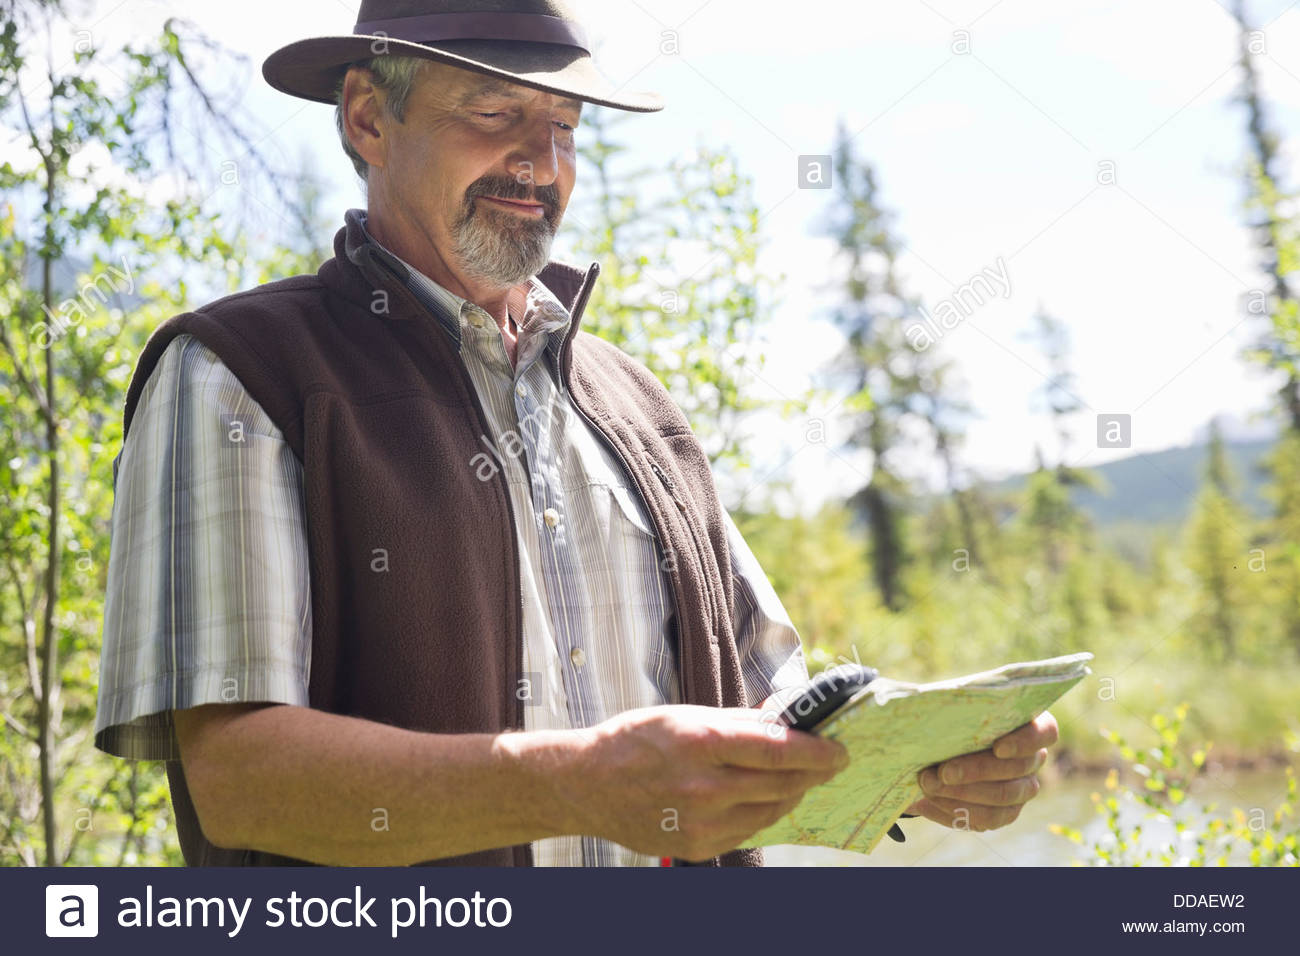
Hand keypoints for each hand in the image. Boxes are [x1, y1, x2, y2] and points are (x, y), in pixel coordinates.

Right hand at [567, 704, 849, 860]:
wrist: (587, 784)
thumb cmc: (634, 740)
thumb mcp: (684, 714)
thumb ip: (738, 720)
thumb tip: (784, 719)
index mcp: (700, 742)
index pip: (777, 750)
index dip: (817, 752)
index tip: (839, 749)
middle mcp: (703, 786)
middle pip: (781, 783)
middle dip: (812, 772)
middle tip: (830, 762)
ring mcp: (701, 822)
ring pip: (770, 811)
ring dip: (792, 793)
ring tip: (800, 778)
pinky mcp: (698, 847)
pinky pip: (748, 831)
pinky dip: (764, 813)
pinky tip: (767, 798)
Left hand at [903, 711, 1058, 831]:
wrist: (937, 748)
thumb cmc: (950, 719)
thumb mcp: (951, 706)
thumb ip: (952, 705)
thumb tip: (929, 702)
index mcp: (1030, 725)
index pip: (1045, 732)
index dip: (1025, 741)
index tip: (998, 747)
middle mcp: (1032, 759)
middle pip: (1017, 769)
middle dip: (975, 771)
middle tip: (941, 772)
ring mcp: (1022, 789)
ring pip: (1002, 797)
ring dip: (961, 793)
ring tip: (927, 785)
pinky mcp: (1004, 812)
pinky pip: (986, 819)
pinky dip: (953, 811)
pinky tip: (925, 802)